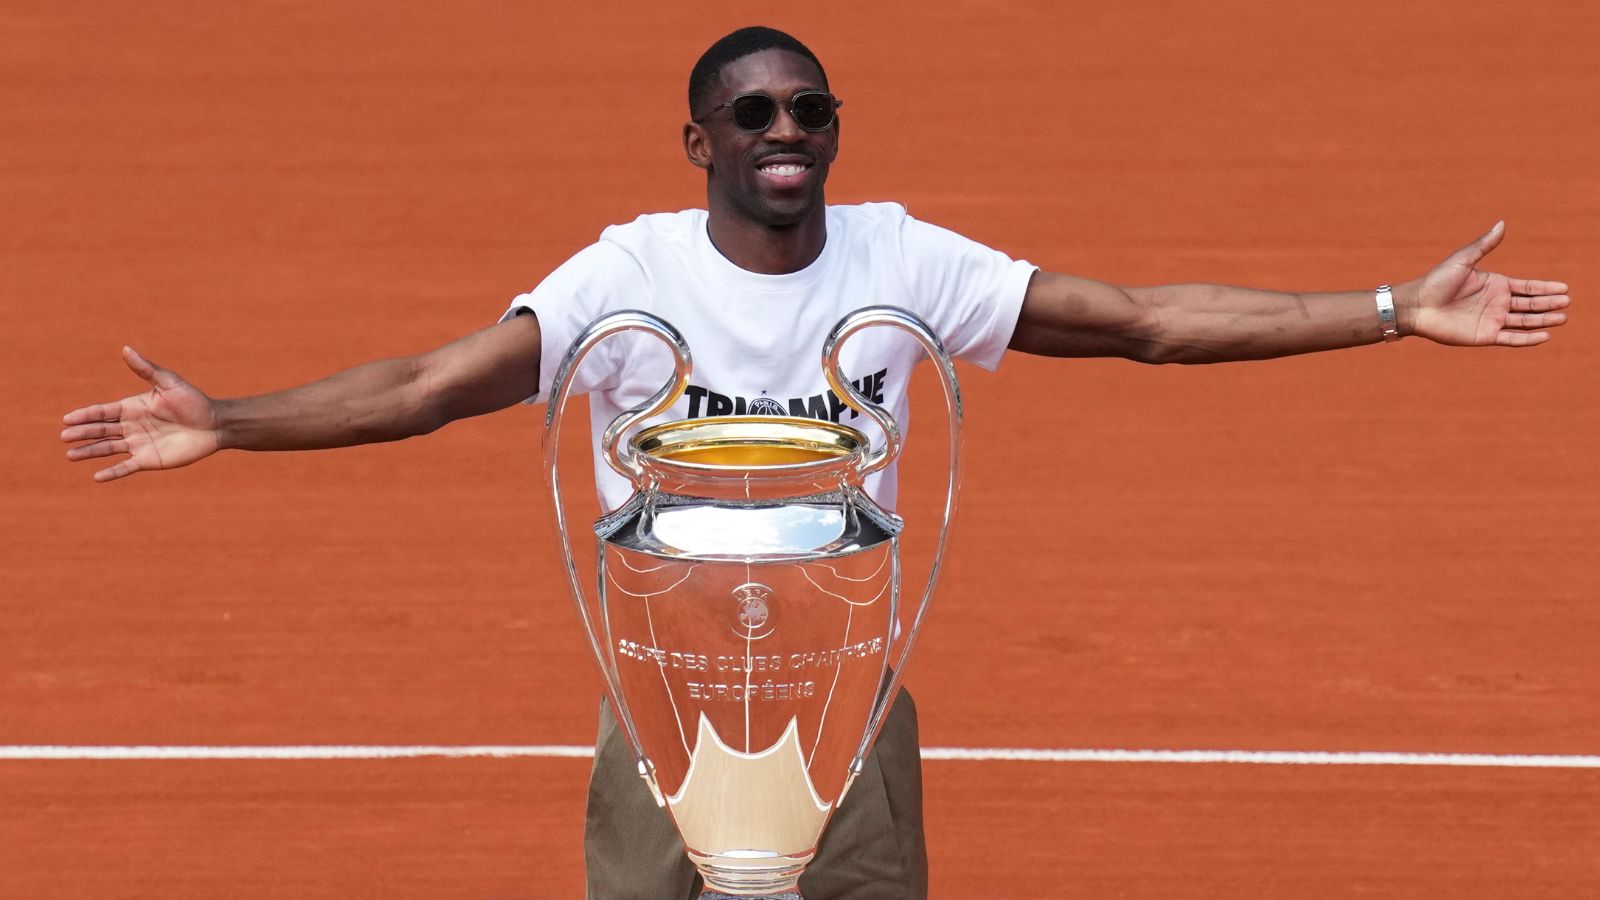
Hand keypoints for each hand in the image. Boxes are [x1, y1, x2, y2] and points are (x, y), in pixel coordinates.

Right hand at [61, 347, 221, 481]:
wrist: (215, 424)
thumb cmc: (193, 401)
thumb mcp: (168, 382)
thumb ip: (146, 369)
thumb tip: (126, 348)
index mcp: (132, 407)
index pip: (103, 412)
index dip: (85, 415)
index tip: (67, 418)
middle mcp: (131, 426)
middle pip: (101, 430)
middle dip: (82, 433)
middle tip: (65, 436)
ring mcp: (139, 444)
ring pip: (108, 448)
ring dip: (90, 452)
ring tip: (71, 455)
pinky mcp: (149, 460)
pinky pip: (126, 467)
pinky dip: (112, 472)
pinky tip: (97, 476)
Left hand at [1408, 221, 1570, 346]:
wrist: (1417, 306)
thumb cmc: (1436, 281)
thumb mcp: (1463, 260)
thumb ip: (1484, 245)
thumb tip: (1502, 223)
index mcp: (1495, 284)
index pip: (1527, 287)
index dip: (1545, 288)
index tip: (1564, 288)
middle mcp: (1497, 302)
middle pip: (1530, 304)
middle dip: (1549, 303)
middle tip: (1567, 302)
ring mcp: (1492, 320)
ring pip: (1525, 321)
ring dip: (1543, 320)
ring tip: (1562, 318)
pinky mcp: (1485, 336)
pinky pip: (1511, 338)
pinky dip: (1528, 339)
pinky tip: (1544, 336)